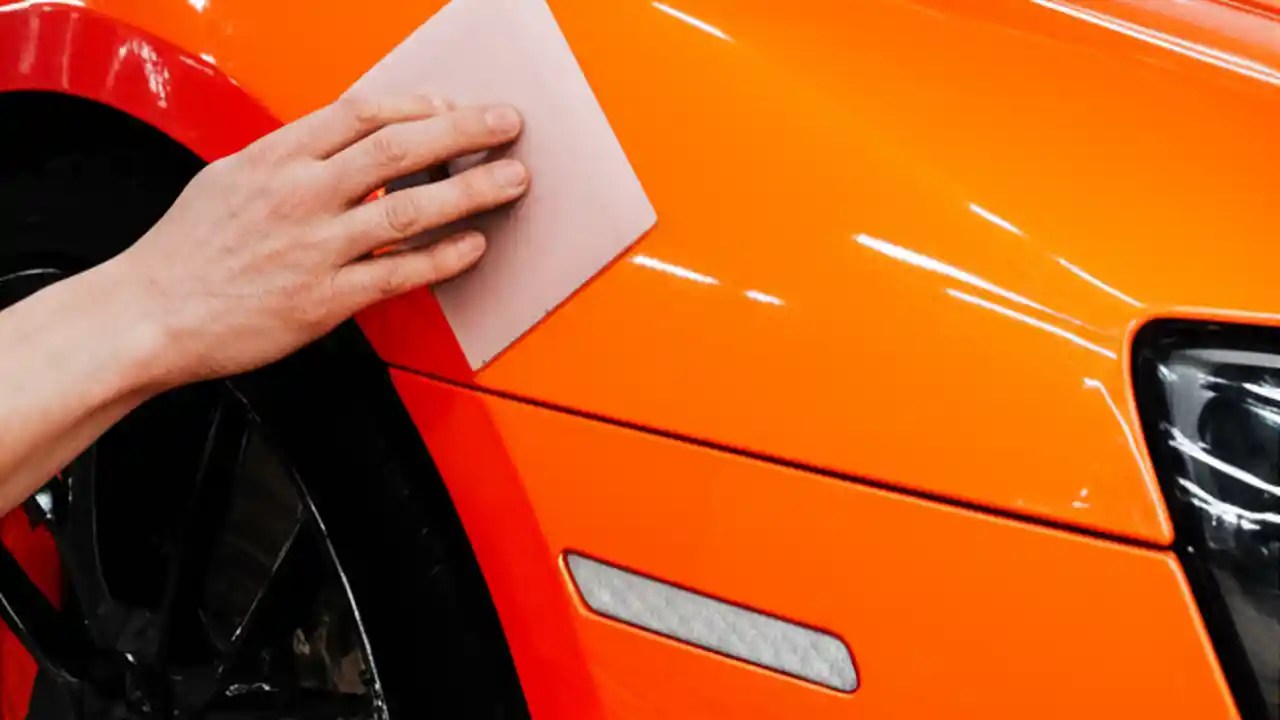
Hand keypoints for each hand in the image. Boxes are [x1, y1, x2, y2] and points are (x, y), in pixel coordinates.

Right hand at [109, 92, 527, 386]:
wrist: (149, 315)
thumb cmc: (186, 251)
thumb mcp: (230, 178)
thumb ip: (291, 159)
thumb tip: (344, 144)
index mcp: (276, 158)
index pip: (361, 112)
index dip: (417, 104)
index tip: (451, 105)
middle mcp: (300, 196)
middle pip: (398, 148)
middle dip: (463, 132)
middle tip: (506, 125)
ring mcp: (315, 248)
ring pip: (408, 210)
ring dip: (470, 192)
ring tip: (511, 181)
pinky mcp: (324, 300)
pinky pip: (398, 276)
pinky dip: (442, 260)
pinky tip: (473, 246)